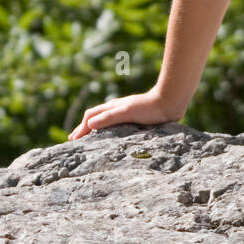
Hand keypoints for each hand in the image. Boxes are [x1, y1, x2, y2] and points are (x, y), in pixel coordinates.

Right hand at [67, 87, 184, 140]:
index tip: (73, 141)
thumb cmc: (149, 108)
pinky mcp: (136, 119)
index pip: (90, 117)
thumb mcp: (126, 113)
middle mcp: (117, 109)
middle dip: (84, 128)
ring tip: (91, 139)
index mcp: (112, 107)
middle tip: (75, 139)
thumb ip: (109, 118)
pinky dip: (109, 132)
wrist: (169, 103)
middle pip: (95, 117)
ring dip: (95, 129)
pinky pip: (117, 126)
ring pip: (106, 121)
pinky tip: (114, 138)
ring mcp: (126, 113)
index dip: (80, 129)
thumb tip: (89, 126)